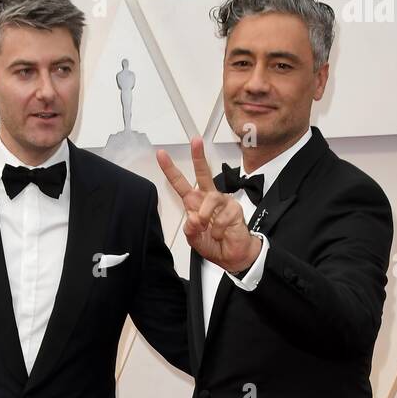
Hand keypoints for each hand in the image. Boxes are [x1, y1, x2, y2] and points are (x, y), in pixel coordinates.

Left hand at [157, 136, 260, 273]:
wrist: (233, 256)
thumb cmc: (215, 245)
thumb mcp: (195, 240)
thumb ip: (190, 230)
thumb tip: (194, 218)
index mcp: (195, 203)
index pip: (181, 184)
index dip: (171, 170)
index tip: (162, 155)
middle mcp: (208, 199)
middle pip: (203, 173)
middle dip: (198, 157)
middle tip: (196, 141)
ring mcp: (223, 202)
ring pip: (210, 198)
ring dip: (205, 216)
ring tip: (207, 228)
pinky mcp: (234, 208)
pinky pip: (222, 216)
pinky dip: (218, 230)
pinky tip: (220, 234)